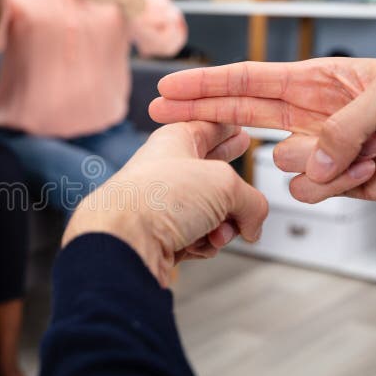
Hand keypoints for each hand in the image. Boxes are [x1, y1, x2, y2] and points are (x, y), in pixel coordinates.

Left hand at [63, 122, 267, 286]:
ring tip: (217, 233)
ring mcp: (162, 205)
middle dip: (235, 196)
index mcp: (175, 140)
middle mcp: (166, 170)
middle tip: (245, 200)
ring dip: (222, 227)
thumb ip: (252, 202)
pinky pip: (197, 238)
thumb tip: (251, 228)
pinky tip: (197, 247)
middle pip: (214, 178)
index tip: (239, 130)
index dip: (228, 129)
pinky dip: (203, 244)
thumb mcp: (226, 185)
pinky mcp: (159, 236)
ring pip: (210, 214)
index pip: (209, 128)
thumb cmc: (158, 198)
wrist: (123, 241)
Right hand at [149, 58, 375, 201]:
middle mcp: (308, 116)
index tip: (171, 87)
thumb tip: (308, 163)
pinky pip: (308, 194)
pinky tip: (369, 169)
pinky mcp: (332, 183)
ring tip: (366, 151)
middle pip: (238, 115)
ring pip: (281, 167)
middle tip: (160, 113)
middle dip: (199, 113)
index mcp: (315, 82)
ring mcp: (318, 152)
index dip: (206, 83)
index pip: (247, 79)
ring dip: (318, 165)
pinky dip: (335, 188)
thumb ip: (340, 126)